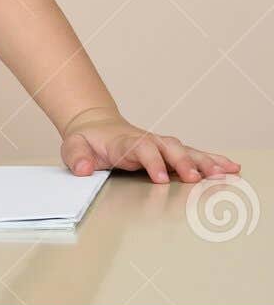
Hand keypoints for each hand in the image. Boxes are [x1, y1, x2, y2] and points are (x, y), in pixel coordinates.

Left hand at [59, 110, 240, 183]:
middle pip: (168, 148)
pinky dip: (212, 160)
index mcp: (123, 141)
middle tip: (193, 178)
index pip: (139, 149)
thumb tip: (83, 169)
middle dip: (181, 162)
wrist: (97, 127)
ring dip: (203, 162)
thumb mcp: (73, 146)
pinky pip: (193, 155)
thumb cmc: (87, 141)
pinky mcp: (169, 152)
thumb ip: (76, 157)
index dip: (151, 161)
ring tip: (224, 173)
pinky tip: (230, 167)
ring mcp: (160, 145)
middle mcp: (146, 141)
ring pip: (185, 150)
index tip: (159, 177)